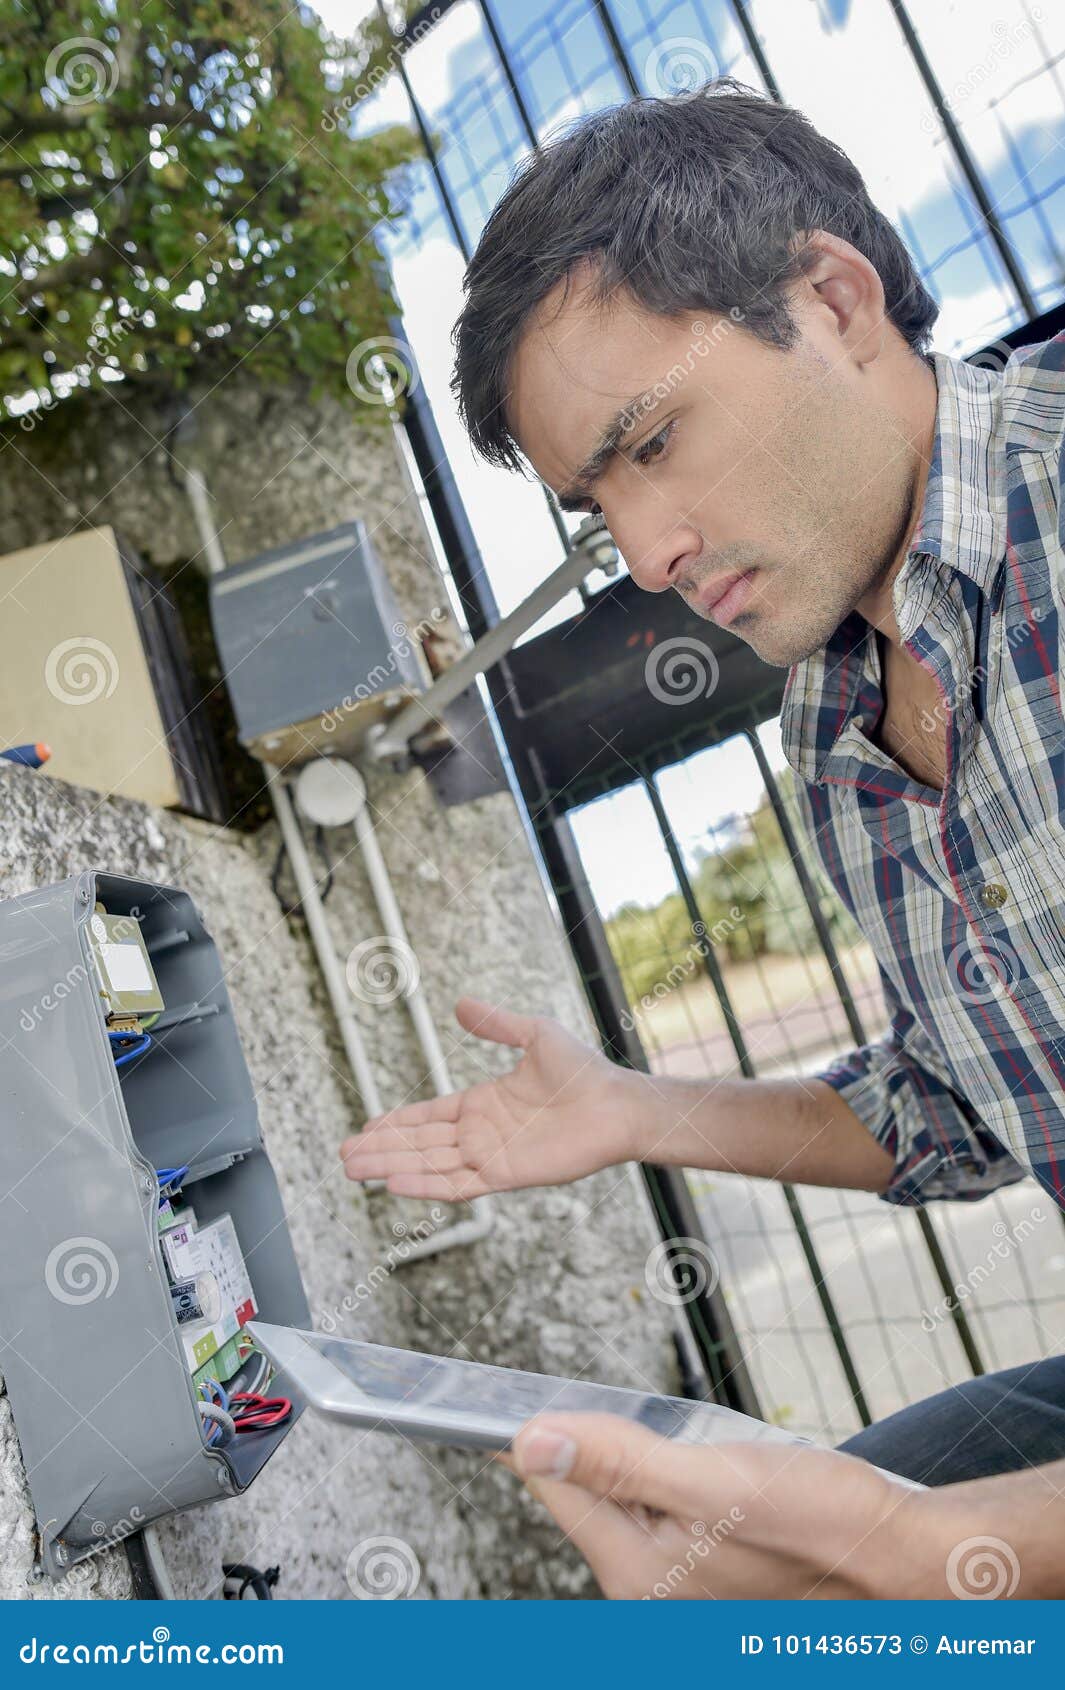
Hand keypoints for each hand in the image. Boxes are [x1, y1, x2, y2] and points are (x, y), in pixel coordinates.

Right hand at [339, 996, 646, 1200]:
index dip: (397, 1122)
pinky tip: (394, 1184)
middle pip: (419, 1142)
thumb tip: (458, 1003)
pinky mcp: (504, 1175)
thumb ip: (496, 1023)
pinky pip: (456, 1185)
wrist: (615, 1105)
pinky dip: (424, 1185)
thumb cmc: (583, 1071)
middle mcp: (481, 1132)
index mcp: (483, 1103)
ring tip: (353, 1170)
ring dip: (390, 1166)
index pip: (428, 1116)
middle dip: (380, 1148)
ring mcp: (490, 1156)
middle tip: (343, 1155)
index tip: (366, 1126)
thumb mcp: (535, 1034)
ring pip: (428, 1164)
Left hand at [504, 1412, 994, 1599]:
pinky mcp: (706, 1568)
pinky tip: (706, 1463)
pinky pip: (663, 1510)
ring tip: (669, 1436)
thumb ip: (618, 1460)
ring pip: (627, 1497)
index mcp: (634, 1572)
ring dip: (636, 1458)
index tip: (510, 1393)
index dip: (534, 1430)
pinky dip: (670, 1478)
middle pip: (587, 1492)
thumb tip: (532, 1440)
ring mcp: (678, 1583)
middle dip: (597, 1443)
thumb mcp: (712, 1479)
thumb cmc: (822, 1525)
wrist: (902, 1557)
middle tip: (607, 1404)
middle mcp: (647, 1588)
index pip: (554, 1485)